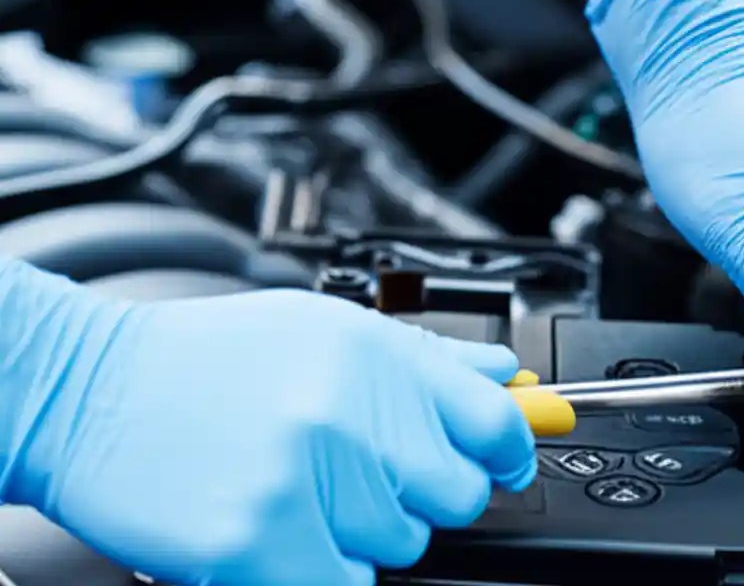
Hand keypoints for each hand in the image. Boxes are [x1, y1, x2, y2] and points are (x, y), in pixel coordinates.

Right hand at [0, 260, 535, 584]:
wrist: (85, 387)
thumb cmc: (205, 362)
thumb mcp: (325, 332)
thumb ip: (424, 361)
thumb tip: (506, 377)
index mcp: (375, 356)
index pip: (494, 420)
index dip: (509, 450)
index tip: (501, 464)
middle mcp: (350, 412)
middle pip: (456, 497)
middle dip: (418, 497)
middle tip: (358, 477)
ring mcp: (306, 478)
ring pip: (399, 548)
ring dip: (359, 535)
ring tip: (297, 492)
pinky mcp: (259, 541)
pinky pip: (344, 585)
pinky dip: (320, 571)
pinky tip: (281, 535)